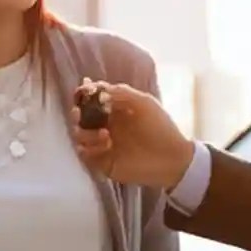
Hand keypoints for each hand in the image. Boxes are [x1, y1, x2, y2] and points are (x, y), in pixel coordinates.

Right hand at [71, 79, 194, 188]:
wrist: (172, 159)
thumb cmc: (161, 128)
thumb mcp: (144, 103)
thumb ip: (121, 92)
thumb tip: (96, 87)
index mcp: (114, 110)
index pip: (91, 100)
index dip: (83, 95)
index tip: (82, 92)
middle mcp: (106, 125)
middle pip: (80, 118)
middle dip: (78, 114)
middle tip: (80, 114)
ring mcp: (103, 145)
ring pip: (80, 136)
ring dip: (86, 133)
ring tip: (105, 134)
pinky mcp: (103, 163)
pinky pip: (85, 155)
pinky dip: (90, 149)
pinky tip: (107, 146)